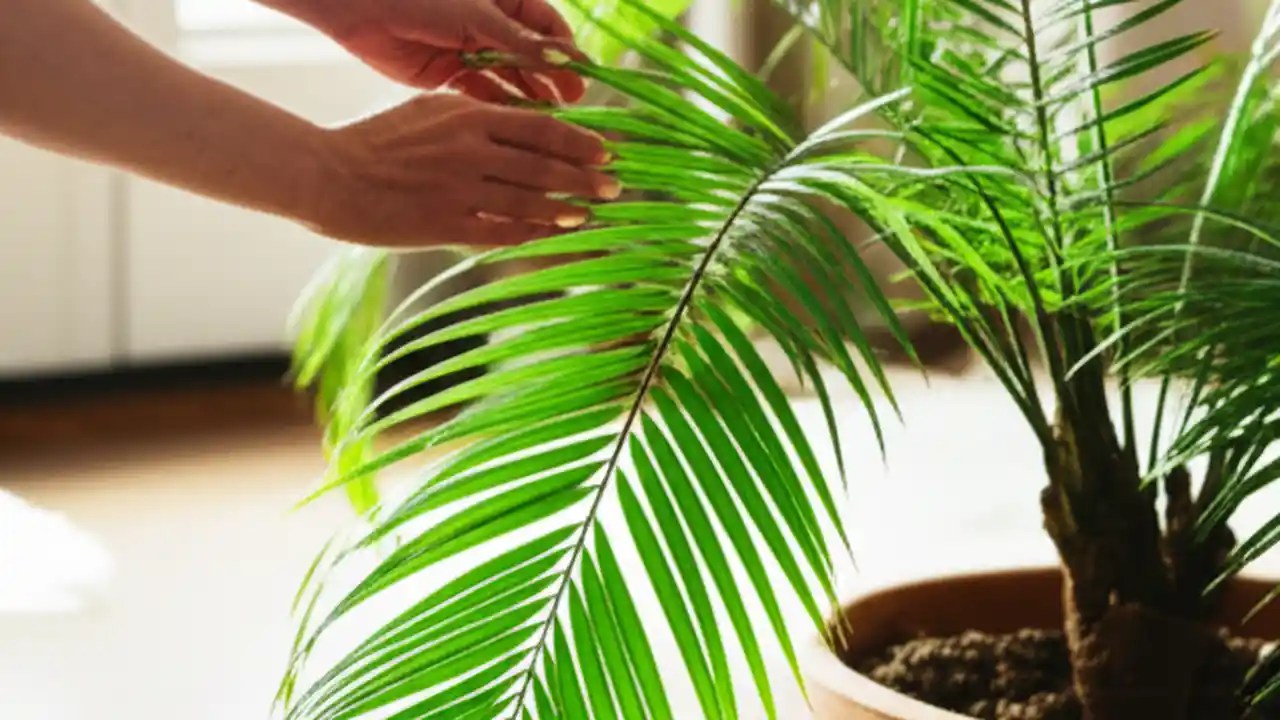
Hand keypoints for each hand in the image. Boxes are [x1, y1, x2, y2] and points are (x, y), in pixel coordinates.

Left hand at [270, 0, 586, 103]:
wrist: (360, 9)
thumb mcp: (477, 18)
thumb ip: (520, 43)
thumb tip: (564, 60)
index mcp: (503, 1)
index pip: (547, 28)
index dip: (566, 53)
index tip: (584, 77)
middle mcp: (489, 26)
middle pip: (531, 57)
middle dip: (551, 80)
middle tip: (570, 105)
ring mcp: (470, 51)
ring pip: (510, 78)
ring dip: (529, 97)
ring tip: (549, 120)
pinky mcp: (449, 76)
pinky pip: (484, 94)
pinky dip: (500, 108)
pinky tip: (518, 124)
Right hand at [307, 93, 617, 248]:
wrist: (331, 177)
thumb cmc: (381, 141)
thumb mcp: (431, 111)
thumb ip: (478, 116)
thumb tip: (526, 126)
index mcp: (467, 115)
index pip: (540, 126)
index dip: (579, 141)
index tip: (606, 150)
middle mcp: (469, 151)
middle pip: (544, 165)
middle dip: (585, 177)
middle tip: (614, 186)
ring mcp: (459, 190)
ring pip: (529, 201)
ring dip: (565, 208)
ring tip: (587, 213)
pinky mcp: (446, 225)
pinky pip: (503, 231)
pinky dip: (533, 233)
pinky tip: (551, 234)